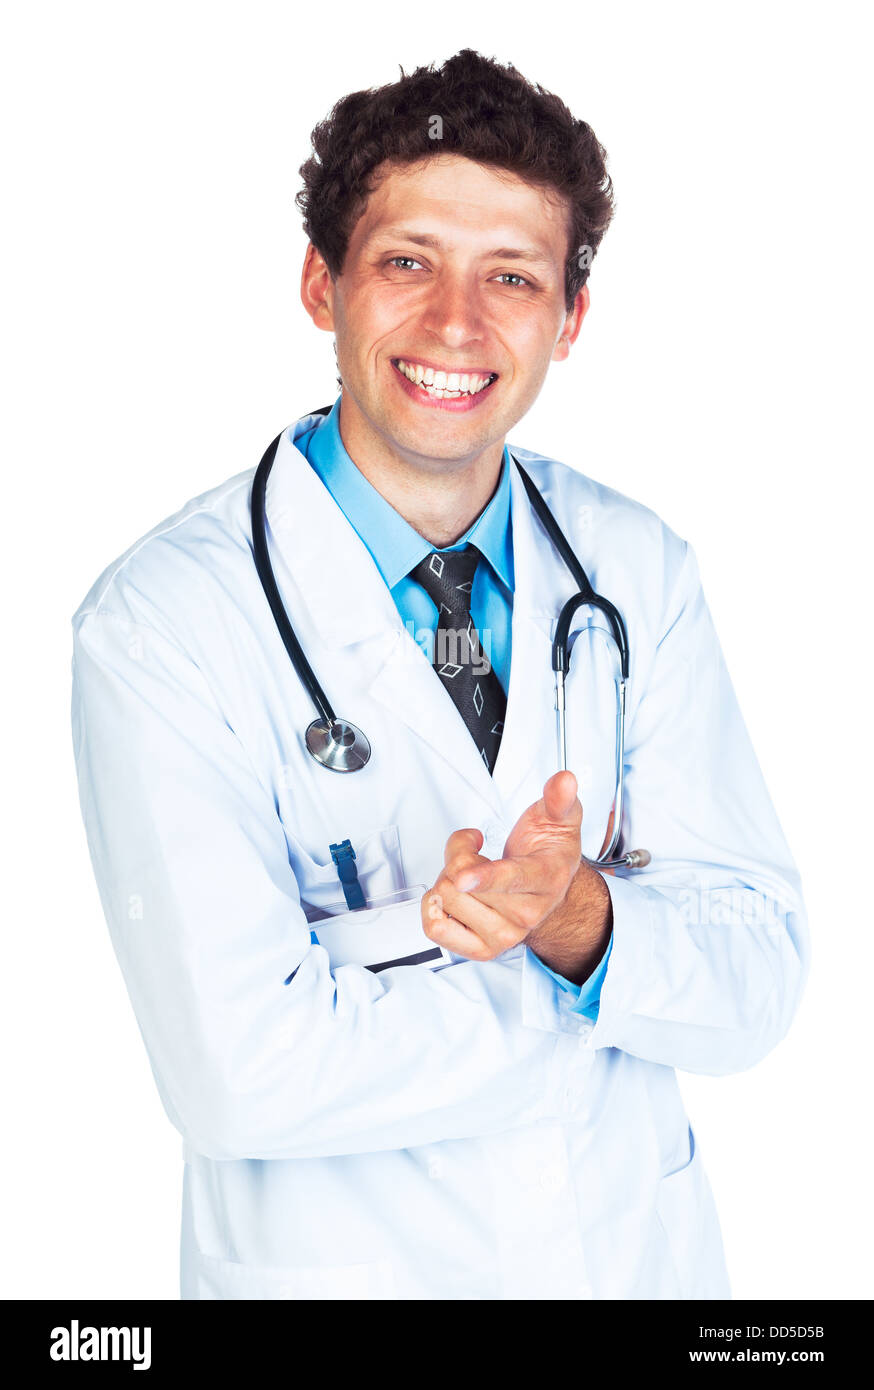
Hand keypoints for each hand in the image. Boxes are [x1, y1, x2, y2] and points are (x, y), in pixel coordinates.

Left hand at [421, 771, 595, 965]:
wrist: (547, 891)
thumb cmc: (548, 854)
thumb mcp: (560, 819)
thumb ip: (558, 799)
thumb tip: (564, 781)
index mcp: (546, 879)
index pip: (512, 878)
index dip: (483, 875)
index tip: (462, 875)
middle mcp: (526, 914)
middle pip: (463, 882)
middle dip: (459, 854)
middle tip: (476, 850)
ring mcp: (504, 935)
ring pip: (446, 900)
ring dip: (448, 878)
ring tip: (470, 874)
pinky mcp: (483, 949)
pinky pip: (437, 930)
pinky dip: (433, 907)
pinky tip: (453, 896)